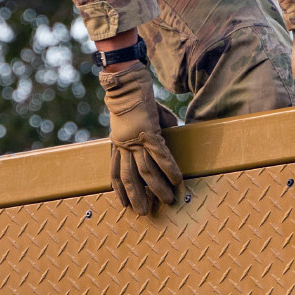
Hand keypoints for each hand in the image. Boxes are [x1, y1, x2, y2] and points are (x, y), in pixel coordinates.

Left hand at [99, 58, 185, 215]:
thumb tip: (171, 133)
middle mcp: (124, 145)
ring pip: (145, 171)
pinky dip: (169, 168)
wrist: (126, 82)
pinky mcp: (148, 132)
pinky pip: (160, 155)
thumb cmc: (133, 98)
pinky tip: (178, 179)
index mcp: (118, 144)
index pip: (116, 172)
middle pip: (129, 178)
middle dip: (137, 197)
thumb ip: (151, 131)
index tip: (124, 205)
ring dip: (156, 188)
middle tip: (144, 213)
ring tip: (167, 201)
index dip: (119, 190)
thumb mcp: (138, 119)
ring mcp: (135, 140)